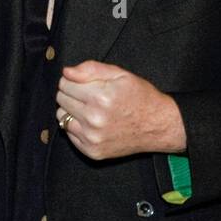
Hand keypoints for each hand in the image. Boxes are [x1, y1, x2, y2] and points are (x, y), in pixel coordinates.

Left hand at [55, 60, 186, 159]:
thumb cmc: (141, 97)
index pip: (65, 83)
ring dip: (71, 110)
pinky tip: (92, 123)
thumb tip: (66, 72)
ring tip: (89, 108)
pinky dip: (76, 126)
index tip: (81, 82)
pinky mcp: (92, 151)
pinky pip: (69, 133)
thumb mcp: (120, 74)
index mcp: (100, 96)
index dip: (72, 80)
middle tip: (88, 95)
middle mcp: (94, 119)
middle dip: (71, 93)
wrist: (159, 126)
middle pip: (61, 98)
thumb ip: (90, 69)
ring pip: (61, 116)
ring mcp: (92, 137)